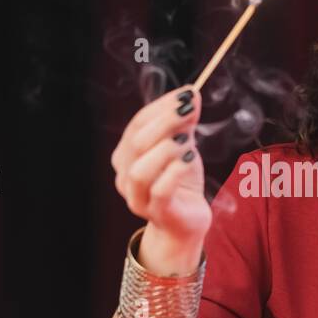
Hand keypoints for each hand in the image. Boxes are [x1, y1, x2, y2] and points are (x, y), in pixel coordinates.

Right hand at [110, 83, 209, 267]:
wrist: (186, 223)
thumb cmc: (180, 182)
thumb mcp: (183, 147)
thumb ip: (183, 124)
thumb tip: (191, 94)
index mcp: (127, 155)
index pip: (137, 124)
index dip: (161, 107)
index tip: (188, 94)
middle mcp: (126, 176)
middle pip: (137, 142)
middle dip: (165, 121)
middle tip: (190, 108)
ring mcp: (138, 197)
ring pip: (141, 169)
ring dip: (166, 148)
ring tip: (187, 140)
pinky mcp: (158, 213)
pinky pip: (160, 190)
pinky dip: (175, 171)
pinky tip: (190, 158)